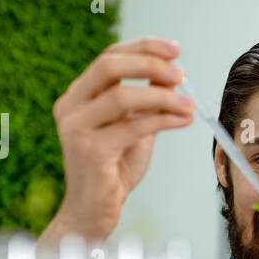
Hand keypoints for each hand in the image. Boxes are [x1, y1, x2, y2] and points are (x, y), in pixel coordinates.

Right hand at [43, 38, 194, 240]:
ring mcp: (75, 128)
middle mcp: (70, 107)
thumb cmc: (114, 169)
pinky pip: (133, 126)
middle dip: (150, 63)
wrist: (94, 211)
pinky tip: (183, 120)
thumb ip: (148, 100)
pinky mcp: (89, 150)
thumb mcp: (134, 127)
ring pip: (122, 95)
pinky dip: (164, 119)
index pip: (108, 56)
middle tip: (181, 73)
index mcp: (77, 96)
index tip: (175, 49)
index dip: (143, 48)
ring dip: (163, 96)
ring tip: (189, 104)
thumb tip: (172, 72)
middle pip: (109, 65)